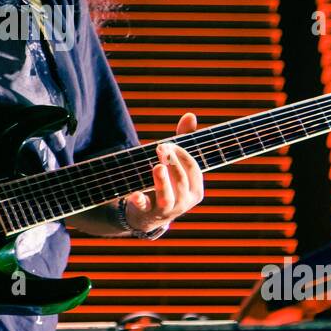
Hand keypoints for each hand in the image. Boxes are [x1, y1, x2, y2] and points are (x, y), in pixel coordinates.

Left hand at [123, 112, 204, 234]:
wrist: (148, 215)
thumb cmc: (167, 183)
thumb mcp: (176, 164)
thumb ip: (184, 141)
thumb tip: (190, 115)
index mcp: (195, 189)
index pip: (193, 169)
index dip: (182, 154)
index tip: (169, 143)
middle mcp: (184, 202)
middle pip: (181, 180)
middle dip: (172, 162)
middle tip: (161, 147)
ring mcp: (166, 210)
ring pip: (168, 196)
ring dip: (162, 181)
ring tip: (157, 166)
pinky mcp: (147, 213)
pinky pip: (144, 208)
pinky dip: (140, 201)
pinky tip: (135, 194)